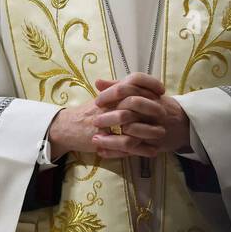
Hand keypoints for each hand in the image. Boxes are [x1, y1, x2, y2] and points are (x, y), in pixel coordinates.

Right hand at [46, 72, 167, 159]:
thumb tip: (138, 83)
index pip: (132, 80)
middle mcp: (108, 105)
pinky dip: (141, 149)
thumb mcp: (102, 98)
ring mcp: (106, 123)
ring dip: (150, 131)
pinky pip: (126, 145)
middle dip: (153, 108)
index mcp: (110, 93)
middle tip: (165, 113)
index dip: (149, 84)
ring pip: (133, 126)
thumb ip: (117, 90)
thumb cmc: (86, 112)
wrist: (65, 127)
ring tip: (162, 134)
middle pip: (136, 102)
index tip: (161, 90)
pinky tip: (153, 151)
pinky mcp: (104, 140)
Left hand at [89, 72, 192, 156]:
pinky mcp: (154, 146)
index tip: (97, 101)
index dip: (109, 95)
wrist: (184, 123)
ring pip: (129, 135)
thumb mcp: (142, 92)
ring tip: (95, 139)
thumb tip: (98, 82)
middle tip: (94, 121)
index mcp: (149, 95)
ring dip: (110, 139)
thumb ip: (120, 86)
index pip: (127, 90)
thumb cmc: (157, 105)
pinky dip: (115, 152)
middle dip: (108, 118)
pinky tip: (102, 151)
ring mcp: (154, 129)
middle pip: (127, 114)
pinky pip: (133, 151)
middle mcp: (152, 112)